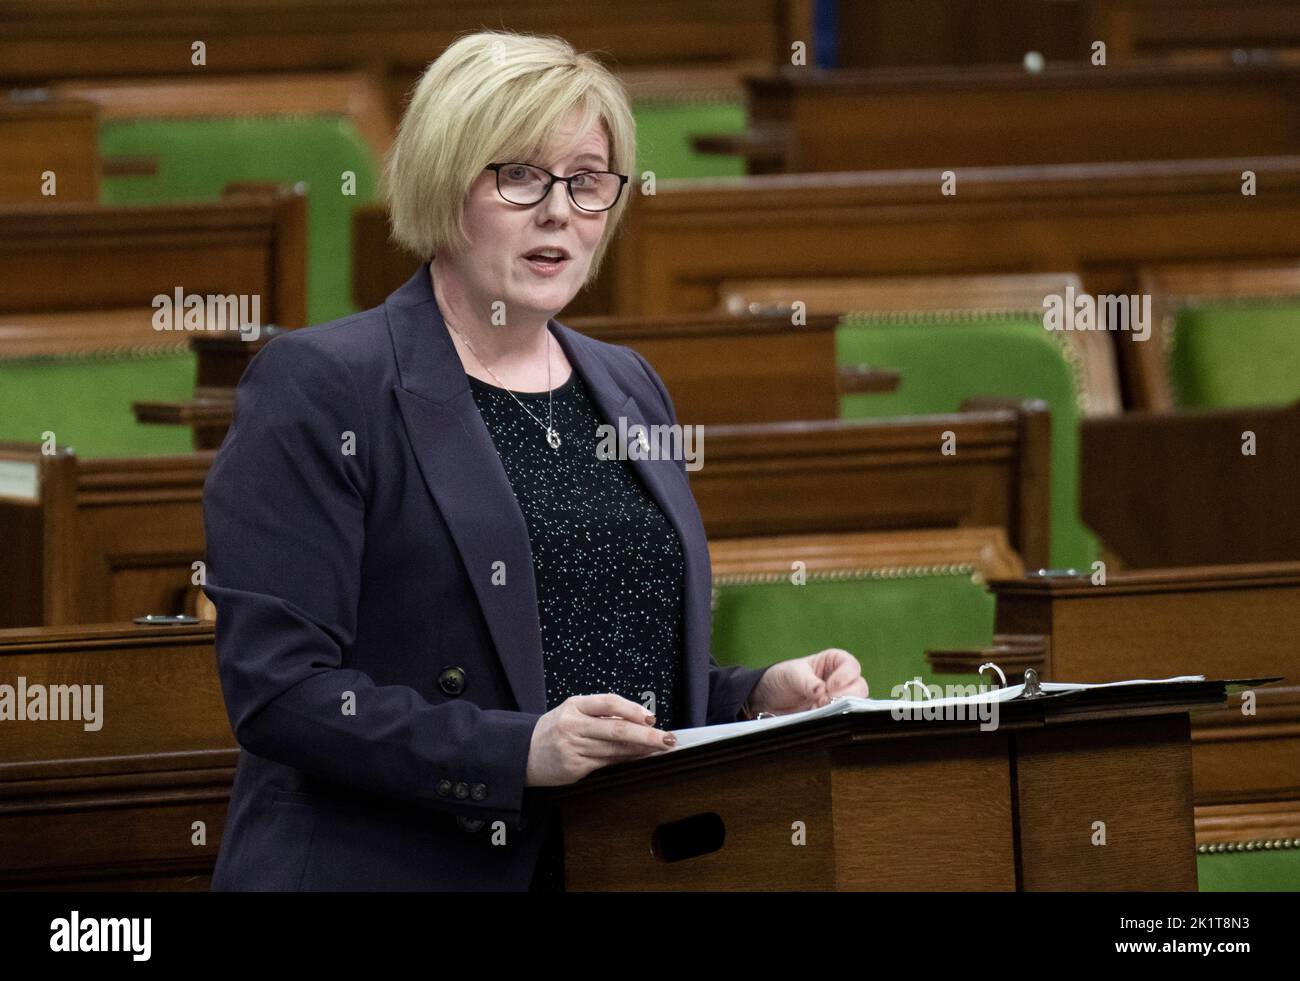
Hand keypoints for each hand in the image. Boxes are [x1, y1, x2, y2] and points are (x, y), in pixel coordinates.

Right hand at [525, 693, 675, 786]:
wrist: (523, 753)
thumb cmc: (555, 729)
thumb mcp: (573, 712)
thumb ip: (601, 714)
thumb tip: (639, 719)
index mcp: (574, 706)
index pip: (608, 703)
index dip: (632, 709)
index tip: (651, 717)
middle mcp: (573, 726)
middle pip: (616, 729)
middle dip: (647, 735)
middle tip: (668, 738)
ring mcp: (574, 748)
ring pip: (615, 749)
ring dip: (642, 749)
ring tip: (661, 747)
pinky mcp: (575, 767)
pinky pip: (607, 763)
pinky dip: (627, 760)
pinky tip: (640, 758)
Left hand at [747, 649, 869, 716]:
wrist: (767, 700)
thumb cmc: (781, 679)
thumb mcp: (791, 675)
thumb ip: (806, 681)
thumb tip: (821, 690)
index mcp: (833, 662)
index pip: (851, 666)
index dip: (846, 675)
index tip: (830, 685)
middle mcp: (840, 681)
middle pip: (859, 687)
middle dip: (845, 696)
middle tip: (825, 702)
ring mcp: (838, 700)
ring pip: (855, 705)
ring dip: (841, 709)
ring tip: (820, 710)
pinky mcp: (833, 716)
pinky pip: (844, 719)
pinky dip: (836, 720)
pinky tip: (822, 720)